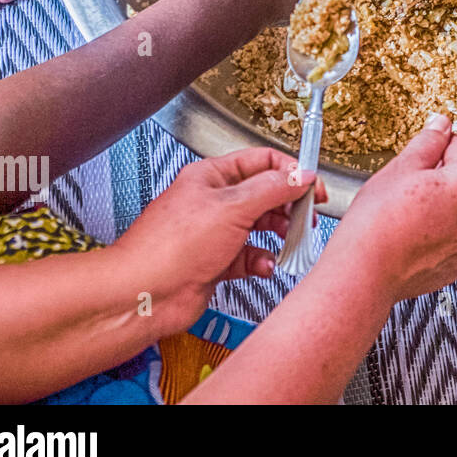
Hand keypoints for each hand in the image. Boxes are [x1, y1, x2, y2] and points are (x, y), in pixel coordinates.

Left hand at [113, 148, 326, 329]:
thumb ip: (273, 188)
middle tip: (306, 217)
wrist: (143, 295)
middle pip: (265, 194)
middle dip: (288, 206)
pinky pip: (250, 256)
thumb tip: (301, 176)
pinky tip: (263, 265)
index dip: (292, 172)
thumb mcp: (233, 207)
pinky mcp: (216, 262)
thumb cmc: (169, 248)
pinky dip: (261, 261)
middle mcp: (213, 202)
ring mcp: (215, 233)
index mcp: (212, 177)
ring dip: (278, 235)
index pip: (262, 162)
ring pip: (260, 226)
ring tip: (289, 241)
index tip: (313, 187)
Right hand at [334, 113, 456, 303]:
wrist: (364, 271)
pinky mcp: (456, 263)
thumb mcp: (402, 166)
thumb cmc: (378, 221)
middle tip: (407, 184)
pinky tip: (412, 231)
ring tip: (407, 210)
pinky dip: (437, 231)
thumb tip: (442, 125)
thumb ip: (429, 141)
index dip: (439, 145)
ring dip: (441, 204)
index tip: (424, 151)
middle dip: (441, 176)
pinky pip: (452, 237)